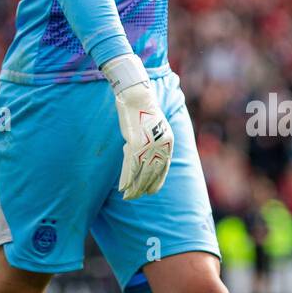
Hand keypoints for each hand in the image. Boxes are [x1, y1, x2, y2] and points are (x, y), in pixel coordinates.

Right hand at [100, 53, 173, 199]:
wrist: (136, 95)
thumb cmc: (141, 108)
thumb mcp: (150, 127)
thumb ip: (147, 141)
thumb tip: (133, 152)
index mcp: (168, 142)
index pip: (163, 168)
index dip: (156, 181)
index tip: (150, 191)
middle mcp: (161, 146)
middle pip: (152, 173)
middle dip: (143, 187)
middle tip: (135, 197)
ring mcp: (148, 146)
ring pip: (141, 173)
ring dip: (134, 187)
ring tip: (128, 197)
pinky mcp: (136, 144)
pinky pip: (130, 166)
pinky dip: (126, 178)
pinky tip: (123, 188)